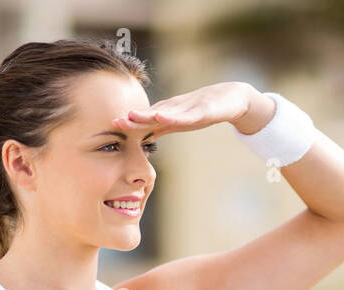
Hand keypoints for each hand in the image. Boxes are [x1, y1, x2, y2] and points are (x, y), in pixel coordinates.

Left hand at [112, 81, 255, 139]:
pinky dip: (173, 116)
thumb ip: (164, 128)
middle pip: (152, 113)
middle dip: (134, 117)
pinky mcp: (203, 110)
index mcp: (169, 112)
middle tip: (115, 120)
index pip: (147, 118)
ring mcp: (188, 108)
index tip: (112, 125)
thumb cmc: (205, 109)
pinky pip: (187, 115)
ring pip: (166, 112)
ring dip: (149, 114)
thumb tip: (145, 137)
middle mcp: (175, 108)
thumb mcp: (181, 122)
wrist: (231, 98)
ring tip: (133, 116)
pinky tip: (162, 117)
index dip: (130, 121)